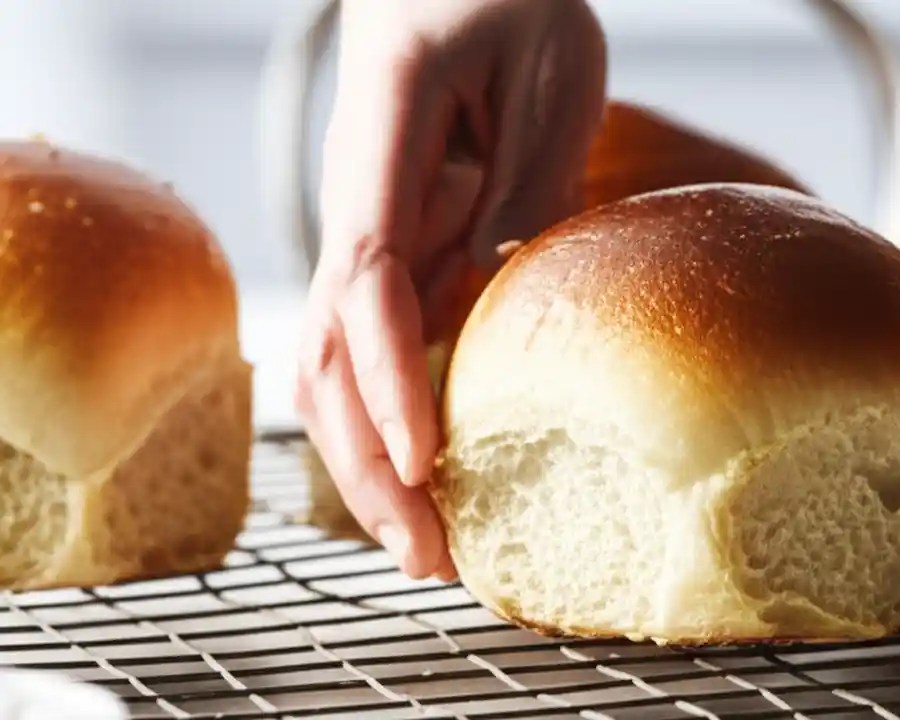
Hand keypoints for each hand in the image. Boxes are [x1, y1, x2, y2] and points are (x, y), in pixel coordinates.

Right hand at [295, 0, 605, 578]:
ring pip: (335, 367)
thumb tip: (506, 293)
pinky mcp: (394, 255)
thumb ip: (528, 182)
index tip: (429, 461)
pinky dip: (390, 422)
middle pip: (331, 355)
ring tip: (426, 547)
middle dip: (372, 463)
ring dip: (372, 461)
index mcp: (386, 153)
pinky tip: (427, 479)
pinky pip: (373, 351)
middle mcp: (359, 209)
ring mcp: (369, 237)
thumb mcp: (549, 73)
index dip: (391, 381)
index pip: (371, 285)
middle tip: (432, 556)